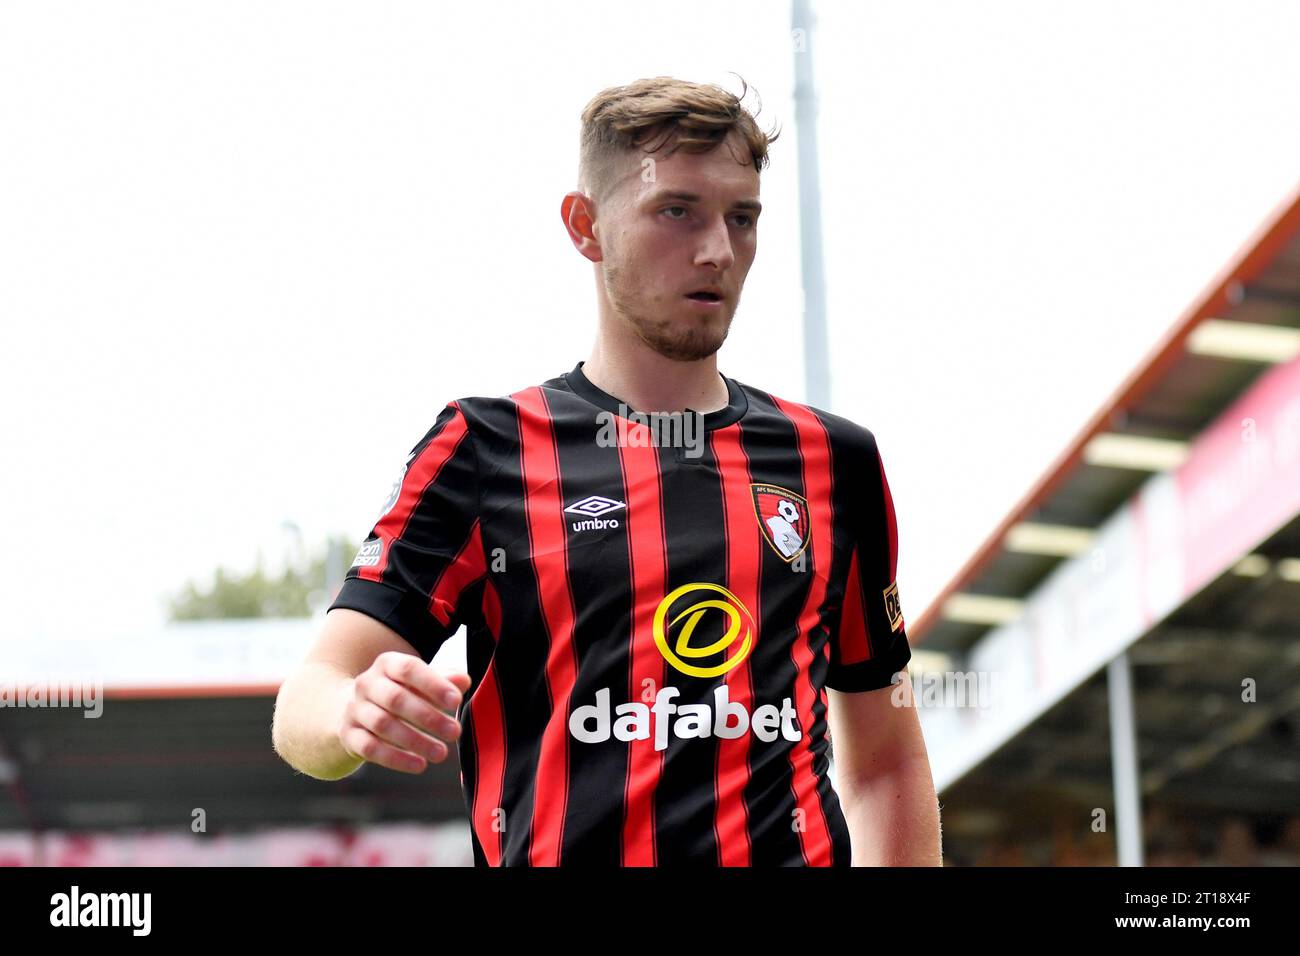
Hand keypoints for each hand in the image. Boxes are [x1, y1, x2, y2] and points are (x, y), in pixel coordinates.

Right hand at [338, 652, 472, 773]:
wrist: (352, 709)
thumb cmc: (400, 693)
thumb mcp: (419, 682)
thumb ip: (443, 680)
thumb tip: (464, 681)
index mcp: (387, 664)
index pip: (409, 669)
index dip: (433, 685)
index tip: (456, 701)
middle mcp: (367, 684)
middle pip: (396, 699)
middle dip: (428, 717)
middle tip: (455, 732)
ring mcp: (355, 709)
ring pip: (383, 725)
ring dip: (415, 741)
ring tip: (441, 753)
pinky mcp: (348, 735)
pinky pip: (370, 748)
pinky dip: (396, 758)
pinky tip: (419, 765)